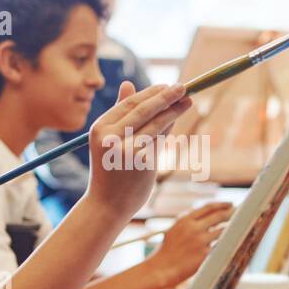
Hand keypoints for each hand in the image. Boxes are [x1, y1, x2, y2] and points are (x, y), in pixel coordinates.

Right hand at [82, 81, 190, 220]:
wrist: (106, 205)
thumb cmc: (109, 170)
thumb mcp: (108, 140)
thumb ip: (121, 113)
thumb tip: (129, 83)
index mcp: (100, 128)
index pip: (129, 104)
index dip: (150, 93)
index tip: (166, 85)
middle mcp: (111, 137)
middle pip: (144, 110)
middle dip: (166, 96)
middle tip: (183, 87)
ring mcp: (127, 149)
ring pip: (156, 124)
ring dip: (175, 111)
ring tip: (188, 101)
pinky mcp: (142, 162)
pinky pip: (160, 141)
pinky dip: (169, 131)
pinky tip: (177, 122)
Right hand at [147, 202, 232, 285]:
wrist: (162, 268)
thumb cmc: (167, 251)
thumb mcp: (174, 230)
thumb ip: (188, 222)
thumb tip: (205, 216)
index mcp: (185, 220)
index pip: (208, 207)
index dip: (221, 204)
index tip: (230, 204)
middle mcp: (194, 228)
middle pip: (218, 217)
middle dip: (230, 214)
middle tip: (238, 214)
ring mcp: (200, 241)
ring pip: (222, 231)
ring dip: (230, 230)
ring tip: (236, 229)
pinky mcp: (205, 254)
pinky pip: (218, 246)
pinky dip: (224, 243)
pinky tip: (230, 243)